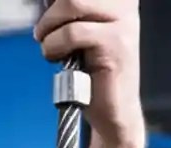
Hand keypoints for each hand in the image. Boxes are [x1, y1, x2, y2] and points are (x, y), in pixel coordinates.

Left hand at [35, 0, 143, 147]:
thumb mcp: (83, 30)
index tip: (51, 15)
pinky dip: (53, 46)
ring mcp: (124, 23)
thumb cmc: (95, 74)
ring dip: (49, 27)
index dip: (57, 2)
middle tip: (44, 32)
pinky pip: (72, 32)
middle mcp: (125, 4)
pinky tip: (55, 58)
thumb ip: (70, 10)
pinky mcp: (115, 45)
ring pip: (72, 3)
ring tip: (50, 46)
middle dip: (51, 13)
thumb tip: (47, 0)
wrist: (114, 113)